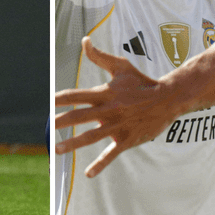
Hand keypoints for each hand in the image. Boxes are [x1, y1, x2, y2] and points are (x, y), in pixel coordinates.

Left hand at [55, 37, 174, 177]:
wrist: (168, 99)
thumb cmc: (141, 82)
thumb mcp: (121, 67)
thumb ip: (99, 57)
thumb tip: (84, 40)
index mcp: (105, 93)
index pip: (77, 95)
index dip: (60, 98)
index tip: (47, 102)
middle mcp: (109, 109)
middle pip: (79, 116)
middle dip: (61, 121)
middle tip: (46, 127)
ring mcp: (118, 126)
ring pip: (91, 137)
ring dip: (73, 144)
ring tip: (56, 150)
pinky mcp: (127, 140)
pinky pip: (111, 154)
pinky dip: (100, 164)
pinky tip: (89, 174)